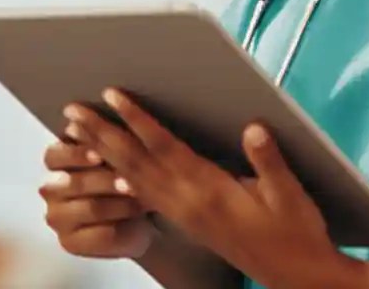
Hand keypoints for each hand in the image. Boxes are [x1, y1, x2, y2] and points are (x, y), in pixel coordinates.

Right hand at [40, 137, 157, 259]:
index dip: (76, 154)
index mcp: (56, 164)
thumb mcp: (114, 156)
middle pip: (72, 183)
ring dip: (117, 201)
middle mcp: (51, 190)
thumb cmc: (124, 177)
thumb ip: (100, 142)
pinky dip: (121, 221)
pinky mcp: (70, 243)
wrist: (138, 217)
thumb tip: (89, 121)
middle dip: (103, 180)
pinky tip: (137, 214)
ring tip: (139, 194)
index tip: (99, 155)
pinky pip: (98, 233)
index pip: (54, 156)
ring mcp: (58, 219)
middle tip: (129, 181)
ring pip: (88, 207)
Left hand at [62, 89, 359, 288]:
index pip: (164, 148)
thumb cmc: (295, 234)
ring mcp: (184, 214)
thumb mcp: (290, 195)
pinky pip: (144, 196)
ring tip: (76, 134)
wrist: (295, 274)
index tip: (114, 96)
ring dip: (103, 153)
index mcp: (209, 191)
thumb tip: (253, 128)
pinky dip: (121, 178)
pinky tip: (109, 171)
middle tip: (73, 111)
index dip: (138, 120)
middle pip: (135, 162)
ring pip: (133, 178)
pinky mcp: (187, 221)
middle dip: (102, 133)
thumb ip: (269, 161)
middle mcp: (188, 202)